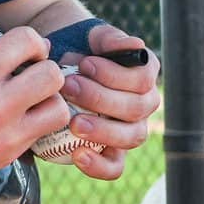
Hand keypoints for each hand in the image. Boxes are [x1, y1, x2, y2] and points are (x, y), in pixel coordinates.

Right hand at [0, 27, 69, 190]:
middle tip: (32, 74)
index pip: (29, 40)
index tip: (26, 51)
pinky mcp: (5, 157)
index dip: (31, 42)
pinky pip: (39, 135)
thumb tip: (23, 47)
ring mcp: (3, 135)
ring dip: (48, 101)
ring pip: (58, 110)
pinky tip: (15, 121)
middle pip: (53, 76)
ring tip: (30, 100)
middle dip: (45, 69)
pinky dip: (33, 125)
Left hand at [58, 24, 160, 180]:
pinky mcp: (112, 151)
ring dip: (103, 131)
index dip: (114, 75)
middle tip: (70, 87)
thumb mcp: (92, 37)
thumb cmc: (79, 47)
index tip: (84, 64)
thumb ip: (111, 39)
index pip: (140, 80)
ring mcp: (130, 129)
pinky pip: (114, 166)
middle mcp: (144, 103)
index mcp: (145, 74)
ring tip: (75, 123)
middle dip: (100, 99)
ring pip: (130, 137)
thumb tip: (136, 46)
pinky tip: (78, 155)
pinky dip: (99, 165)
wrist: (58, 66)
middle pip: (135, 108)